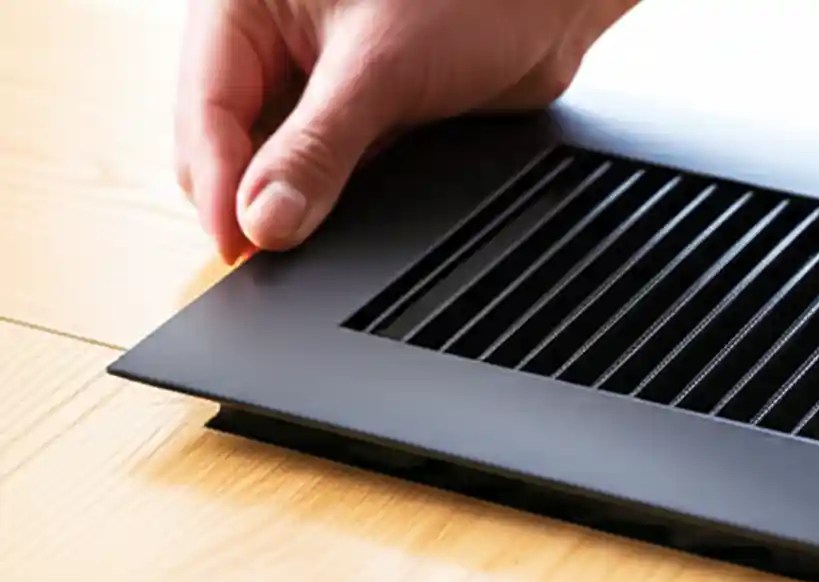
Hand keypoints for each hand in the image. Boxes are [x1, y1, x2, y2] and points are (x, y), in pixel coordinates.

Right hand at [175, 0, 636, 262]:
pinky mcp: (362, 115)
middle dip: (247, 200)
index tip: (240, 247)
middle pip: (229, 144)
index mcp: (247, 7)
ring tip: (302, 243)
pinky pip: (325, 171)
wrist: (550, 3)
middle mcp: (274, 43)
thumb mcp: (378, 70)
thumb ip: (317, 149)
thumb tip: (264, 222)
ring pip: (277, 165)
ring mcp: (316, 84)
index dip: (217, 184)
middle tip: (269, 258)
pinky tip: (336, 225)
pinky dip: (327, 200)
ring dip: (289, 204)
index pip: (206, 107)